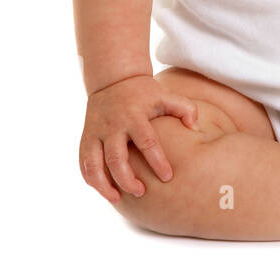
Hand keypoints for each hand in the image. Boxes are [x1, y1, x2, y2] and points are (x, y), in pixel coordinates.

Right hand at [79, 75, 199, 202]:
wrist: (112, 80)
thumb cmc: (144, 93)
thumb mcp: (166, 95)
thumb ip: (185, 109)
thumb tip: (195, 129)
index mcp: (134, 116)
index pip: (147, 142)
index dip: (157, 161)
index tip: (167, 177)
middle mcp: (113, 126)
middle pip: (117, 158)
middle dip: (127, 179)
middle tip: (141, 192)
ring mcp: (96, 132)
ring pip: (94, 164)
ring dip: (104, 185)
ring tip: (118, 199)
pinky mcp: (86, 138)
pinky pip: (84, 163)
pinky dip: (91, 180)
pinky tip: (105, 190)